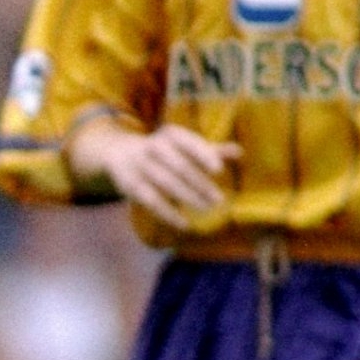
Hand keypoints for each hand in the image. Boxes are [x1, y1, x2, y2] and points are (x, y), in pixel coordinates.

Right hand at [70, 121, 239, 226]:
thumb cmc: (164, 150)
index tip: (219, 170)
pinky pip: (151, 201)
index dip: (203, 155)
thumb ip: (210, 150)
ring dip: (188, 197)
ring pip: (166, 183)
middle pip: (179, 167)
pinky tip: (184, 224)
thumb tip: (239, 152)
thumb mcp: (185, 145)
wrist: (119, 152)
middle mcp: (153, 147)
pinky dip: (168, 214)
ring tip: (207, 209)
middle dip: (200, 184)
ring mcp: (140, 165)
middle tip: (219, 200)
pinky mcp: (130, 185)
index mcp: (170, 135)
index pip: (188, 143)